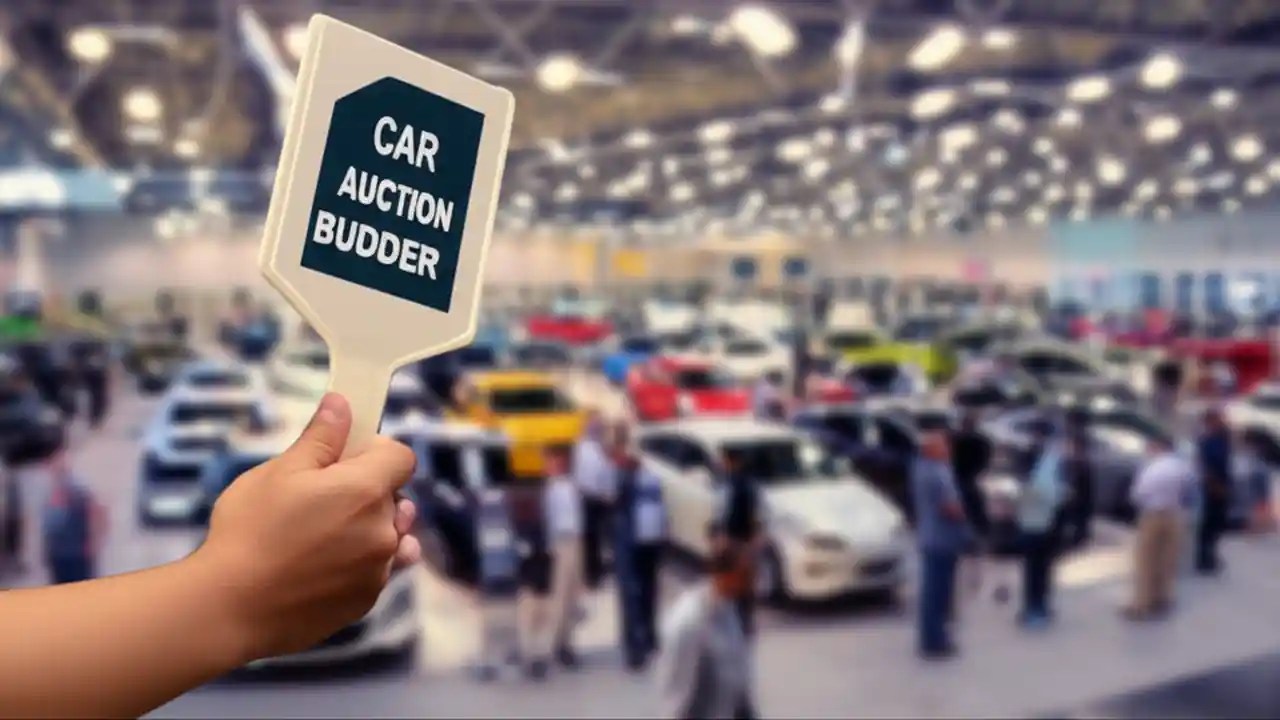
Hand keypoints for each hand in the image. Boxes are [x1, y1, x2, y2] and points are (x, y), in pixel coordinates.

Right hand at [192, 393, 420, 662]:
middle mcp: (384, 532)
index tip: (343, 458)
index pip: (402, 457)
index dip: (376, 451)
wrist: (230, 608)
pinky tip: (319, 568)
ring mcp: (378, 572)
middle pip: (394, 498)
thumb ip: (321, 437)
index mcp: (367, 492)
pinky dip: (358, 565)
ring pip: (389, 538)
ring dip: (369, 531)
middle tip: (320, 500)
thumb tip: (343, 403)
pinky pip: (375, 572)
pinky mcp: (365, 603)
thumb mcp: (279, 472)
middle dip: (368, 492)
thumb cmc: (250, 531)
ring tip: (325, 535)